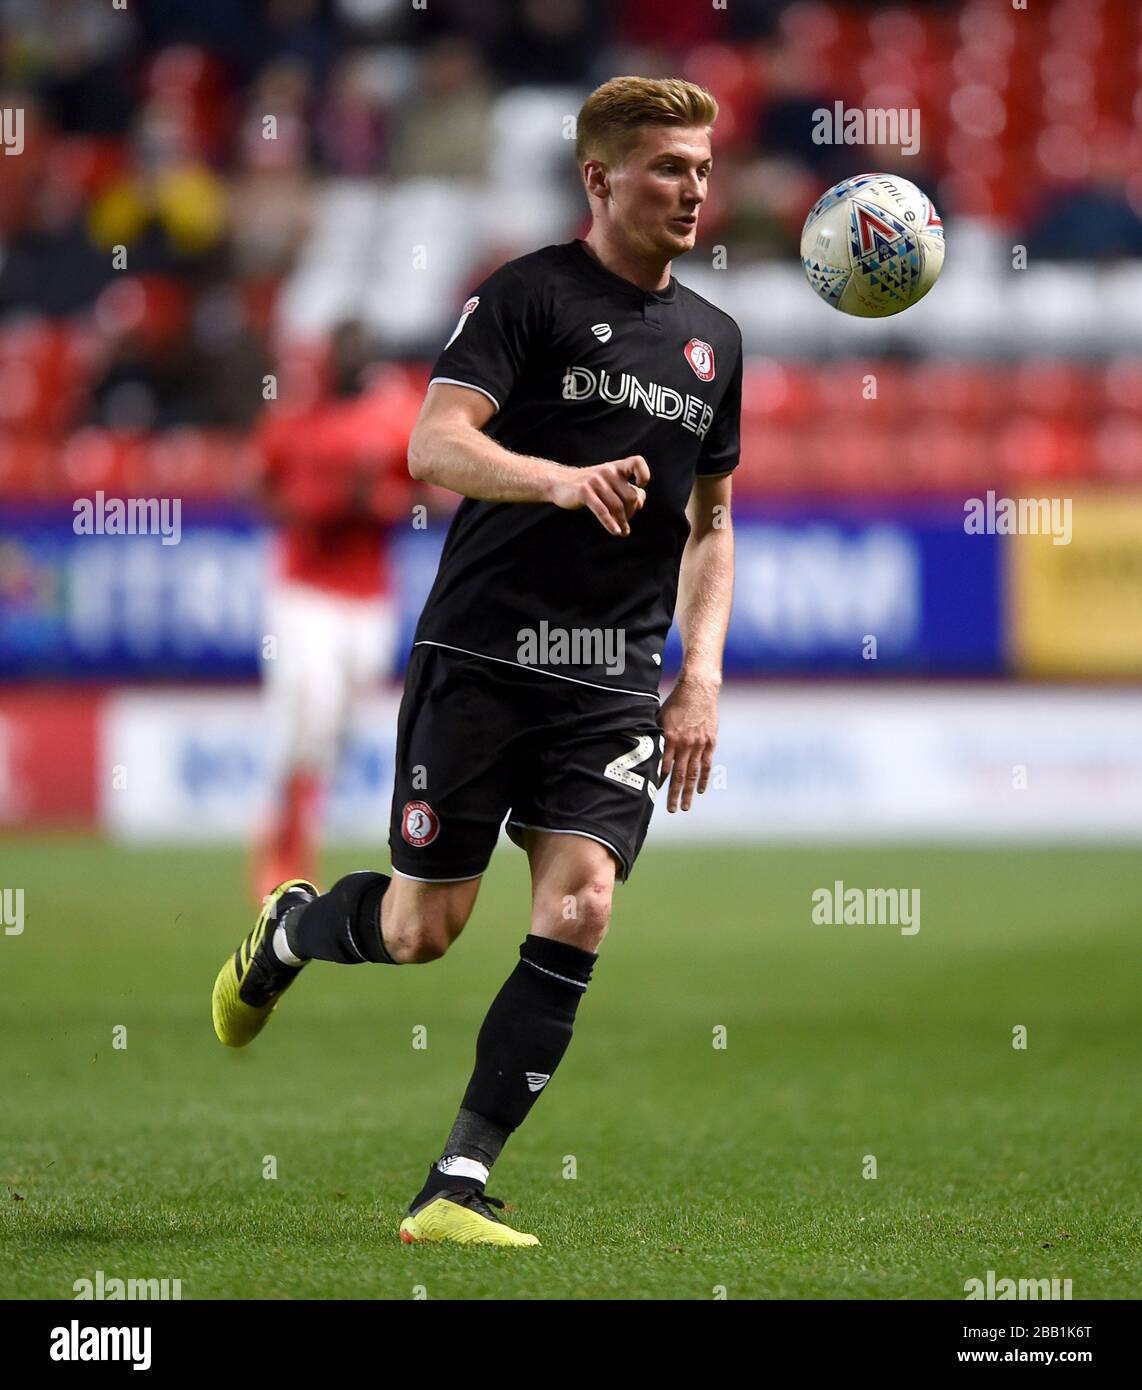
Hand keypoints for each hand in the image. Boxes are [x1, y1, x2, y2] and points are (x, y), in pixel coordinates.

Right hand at [550, 455, 649, 536]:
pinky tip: (615, 532)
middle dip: (631, 512)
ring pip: (618, 506)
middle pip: (631, 496)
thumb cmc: (588, 485)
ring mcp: (595, 481)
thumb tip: (641, 502)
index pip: (637, 462)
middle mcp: (607, 471)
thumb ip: (627, 490)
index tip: (640, 487)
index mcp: (616, 467)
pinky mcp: (585, 492)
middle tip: (626, 521)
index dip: (643, 475)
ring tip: (623, 532)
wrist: (559, 482)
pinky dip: (611, 523)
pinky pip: (602, 511)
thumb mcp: (609, 483)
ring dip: (622, 522)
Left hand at [656, 671, 719, 812]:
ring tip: (686, 807)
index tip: (652, 796)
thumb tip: (640, 746)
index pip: (663, 767)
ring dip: (689, 792)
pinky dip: (703, 779)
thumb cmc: (675, 702)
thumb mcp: (659, 717)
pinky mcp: (710, 742)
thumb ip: (652, 734)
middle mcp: (685, 745)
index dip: (658, 783)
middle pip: (679, 776)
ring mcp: (699, 745)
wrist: (698, 689)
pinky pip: (707, 765)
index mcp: (670, 739)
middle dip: (674, 795)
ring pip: (693, 774)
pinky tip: (700, 790)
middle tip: (671, 810)